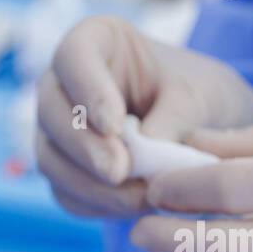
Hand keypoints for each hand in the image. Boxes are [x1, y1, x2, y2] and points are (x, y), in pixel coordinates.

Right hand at [36, 15, 252, 216]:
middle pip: (51, 112)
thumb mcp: (201, 95)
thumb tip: (146, 147)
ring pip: (51, 159)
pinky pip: (65, 193)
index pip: (74, 56)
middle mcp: (63, 86)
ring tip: (138, 198)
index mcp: (95, 43)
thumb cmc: (198, 96)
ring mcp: (56, 132)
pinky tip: (130, 208)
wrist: (202, 130)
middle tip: (119, 172)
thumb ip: (175, 116)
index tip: (115, 126)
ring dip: (90, 185)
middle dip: (84, 147)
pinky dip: (95, 204)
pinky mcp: (64, 172)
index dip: (88, 91)